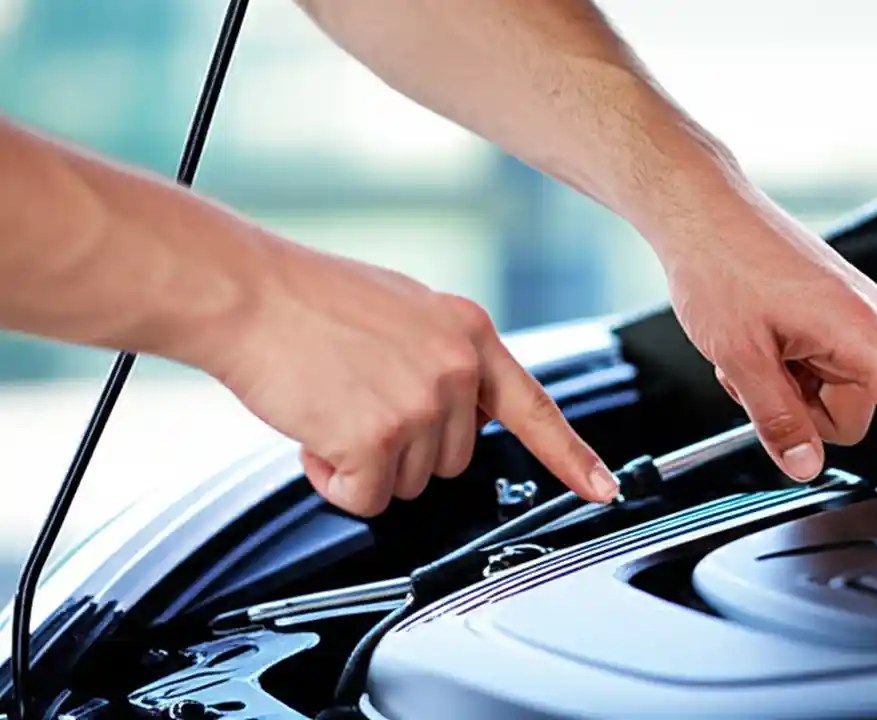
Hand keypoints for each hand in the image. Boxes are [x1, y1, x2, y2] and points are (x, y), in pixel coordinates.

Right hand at [198, 240, 618, 515]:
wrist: (246, 291)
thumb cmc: (307, 299)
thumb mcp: (404, 310)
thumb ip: (443, 356)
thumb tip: (454, 405)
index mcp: (468, 332)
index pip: (533, 406)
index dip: (570, 455)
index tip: (602, 488)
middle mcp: (456, 368)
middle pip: (453, 461)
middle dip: (403, 449)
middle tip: (355, 403)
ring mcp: (423, 403)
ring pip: (408, 484)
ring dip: (366, 464)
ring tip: (331, 406)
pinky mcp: (380, 436)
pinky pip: (366, 498)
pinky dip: (335, 481)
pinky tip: (314, 433)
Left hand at [652, 186, 876, 485]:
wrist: (704, 211)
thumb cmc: (721, 262)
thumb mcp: (739, 356)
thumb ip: (777, 418)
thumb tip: (806, 465)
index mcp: (858, 329)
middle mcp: (867, 320)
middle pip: (852, 414)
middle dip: (803, 411)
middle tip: (756, 374)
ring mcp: (850, 315)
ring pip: (830, 394)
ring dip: (787, 388)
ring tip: (753, 349)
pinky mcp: (832, 311)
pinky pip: (819, 366)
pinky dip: (785, 367)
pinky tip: (757, 340)